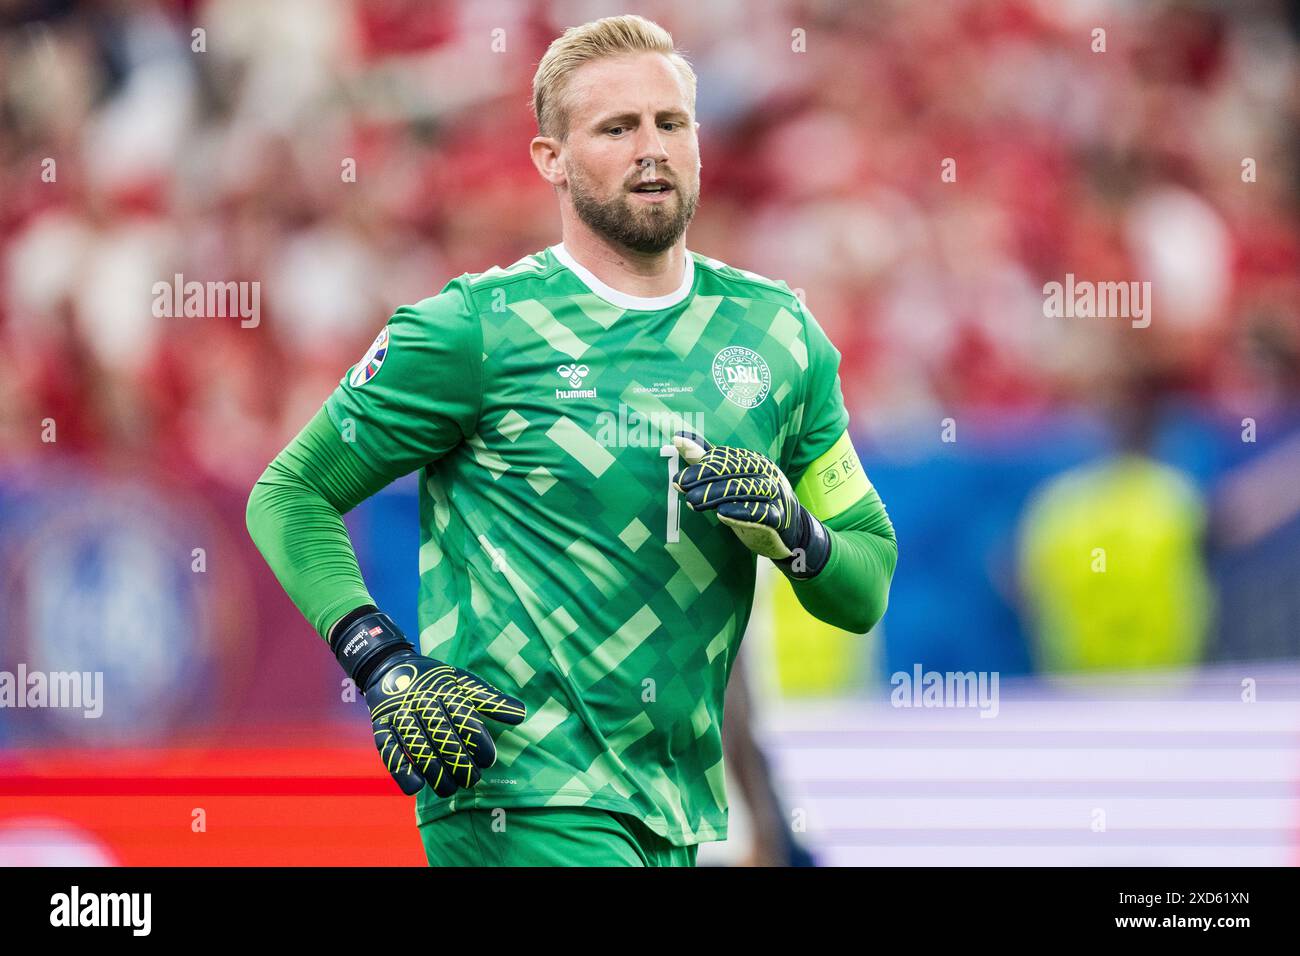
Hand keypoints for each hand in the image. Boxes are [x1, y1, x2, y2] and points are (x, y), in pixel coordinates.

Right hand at [333, 609, 525, 795]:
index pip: (463, 716)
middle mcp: (421, 699)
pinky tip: (416, 787)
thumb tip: (522, 715)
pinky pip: (389, 748)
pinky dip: (401, 769)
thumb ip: (490, 700)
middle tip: (472, 780)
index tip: (489, 760)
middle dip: (459, 761)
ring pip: (417, 744)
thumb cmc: (436, 681)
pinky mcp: (381, 724)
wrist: (390, 667)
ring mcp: (399, 712)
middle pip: (441, 734)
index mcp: (445, 688)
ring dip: (434, 770)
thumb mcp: (463, 682)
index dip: (478, 740)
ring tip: (449, 789)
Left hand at [671, 431, 829, 577]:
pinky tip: (721, 514)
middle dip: (706, 478)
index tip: (679, 480)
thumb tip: (678, 438)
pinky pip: (761, 513)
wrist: (787, 533)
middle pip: (735, 470)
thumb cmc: (753, 502)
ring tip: (693, 502)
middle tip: (682, 489)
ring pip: (746, 490)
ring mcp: (775, 495)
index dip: (701, 467)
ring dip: (717, 495)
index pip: (726, 459)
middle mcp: (767, 474)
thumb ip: (706, 461)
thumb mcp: (730, 481)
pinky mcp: (779, 519)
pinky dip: (741, 512)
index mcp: (755, 462)